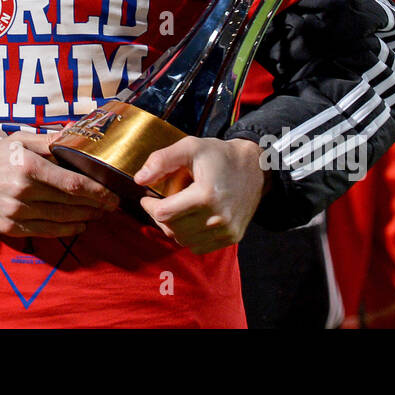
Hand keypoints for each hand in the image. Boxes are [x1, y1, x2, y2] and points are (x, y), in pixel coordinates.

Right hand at [0, 132, 118, 237]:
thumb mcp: (19, 140)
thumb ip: (49, 140)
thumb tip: (76, 133)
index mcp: (27, 166)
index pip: (71, 183)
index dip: (96, 191)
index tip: (112, 194)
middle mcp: (22, 192)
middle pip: (69, 203)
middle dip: (95, 205)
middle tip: (112, 205)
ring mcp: (15, 213)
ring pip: (60, 220)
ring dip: (84, 218)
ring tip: (99, 214)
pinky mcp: (9, 229)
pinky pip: (45, 232)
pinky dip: (66, 230)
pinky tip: (79, 225)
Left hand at [135, 137, 267, 254]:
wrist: (255, 167)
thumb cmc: (219, 155)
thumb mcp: (189, 147)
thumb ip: (161, 160)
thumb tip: (139, 180)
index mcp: (205, 196)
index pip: (163, 213)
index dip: (149, 205)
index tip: (147, 197)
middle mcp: (218, 218)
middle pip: (172, 229)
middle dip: (160, 215)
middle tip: (159, 202)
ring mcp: (227, 231)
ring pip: (183, 240)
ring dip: (173, 227)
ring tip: (175, 209)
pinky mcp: (232, 237)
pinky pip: (199, 247)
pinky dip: (189, 236)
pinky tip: (190, 219)